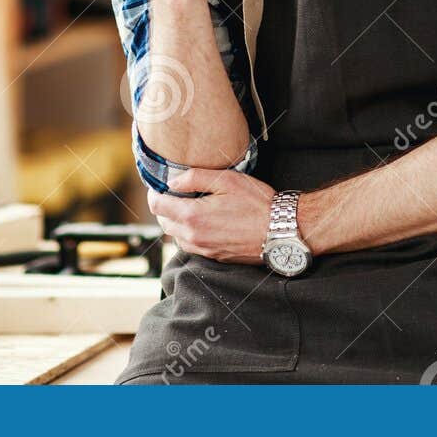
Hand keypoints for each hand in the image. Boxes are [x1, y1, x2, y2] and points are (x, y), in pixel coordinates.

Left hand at [147, 168, 273, 264]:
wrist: (282, 231)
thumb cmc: (258, 203)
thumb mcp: (227, 180)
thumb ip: (195, 178)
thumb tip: (172, 182)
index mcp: (193, 217)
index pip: (158, 206)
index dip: (154, 193)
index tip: (159, 186)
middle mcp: (194, 237)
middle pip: (164, 222)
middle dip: (165, 207)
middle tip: (175, 194)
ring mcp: (204, 250)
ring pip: (177, 236)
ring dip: (177, 222)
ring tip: (190, 208)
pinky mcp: (215, 257)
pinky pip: (192, 246)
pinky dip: (191, 234)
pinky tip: (205, 222)